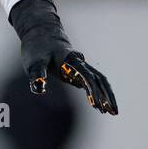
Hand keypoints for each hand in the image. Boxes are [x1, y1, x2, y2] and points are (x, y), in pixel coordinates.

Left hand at [9, 0, 117, 115]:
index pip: (86, 76)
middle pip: (100, 79)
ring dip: (107, 96)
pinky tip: (100, 107)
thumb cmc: (37, 49)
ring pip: (100, 81)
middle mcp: (80, 63)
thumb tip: (39, 89)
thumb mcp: (33, 62)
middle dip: (107, 96)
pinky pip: (93, 83)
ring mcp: (81, 67)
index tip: (96, 105)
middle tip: (114, 112)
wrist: (42, 35)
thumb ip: (37, 74)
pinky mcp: (78, 71)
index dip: (93, 90)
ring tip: (113, 113)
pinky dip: (99, 94)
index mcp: (71, 60)